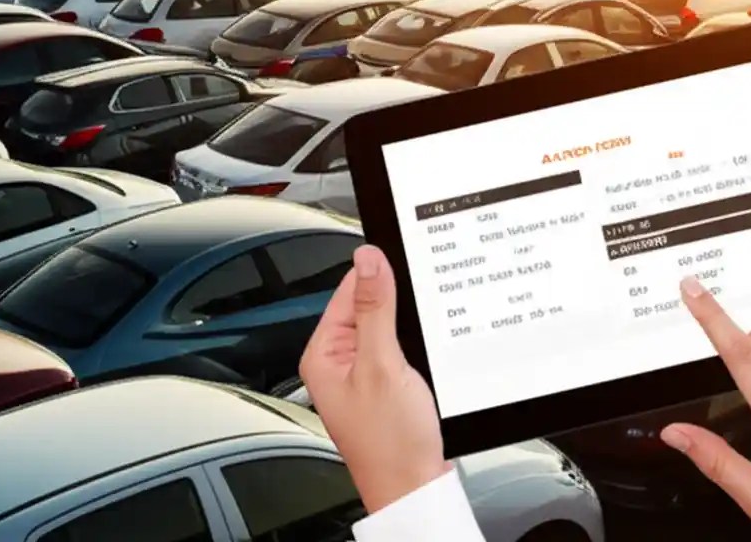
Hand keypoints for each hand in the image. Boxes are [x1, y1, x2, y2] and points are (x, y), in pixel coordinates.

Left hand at [300, 245, 447, 512]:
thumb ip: (375, 309)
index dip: (378, 275)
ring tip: (423, 339)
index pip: (347, 292)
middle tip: (423, 306)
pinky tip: (428, 353)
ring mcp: (362, 376)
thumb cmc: (390, 444)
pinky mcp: (386, 387)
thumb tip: (369, 260)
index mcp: (323, 354)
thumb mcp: (382, 365)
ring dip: (408, 327)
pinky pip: (399, 351)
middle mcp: (337, 364)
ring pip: (387, 328)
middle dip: (396, 304)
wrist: (414, 489)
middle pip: (368, 308)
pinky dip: (415, 347)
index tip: (405, 261)